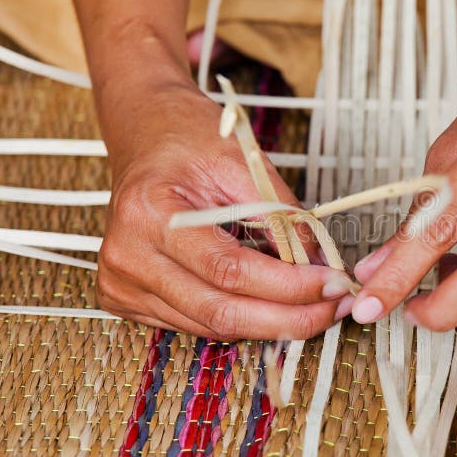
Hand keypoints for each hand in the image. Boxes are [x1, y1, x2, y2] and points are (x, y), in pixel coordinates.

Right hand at [96, 87, 351, 339]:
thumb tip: (320, 264)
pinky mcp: (127, 297)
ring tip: (316, 307)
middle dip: (287, 317)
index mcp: (149, 214)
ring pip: (211, 326)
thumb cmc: (188, 136)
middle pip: (219, 312)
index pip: (230, 271)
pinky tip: (275, 306)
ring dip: (270, 323)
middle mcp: (128, 256)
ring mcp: (122, 282)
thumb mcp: (242, 160)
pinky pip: (196, 323)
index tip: (334, 285)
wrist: (145, 131)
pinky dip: (242, 318)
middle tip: (334, 308)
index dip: (290, 287)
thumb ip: (281, 215)